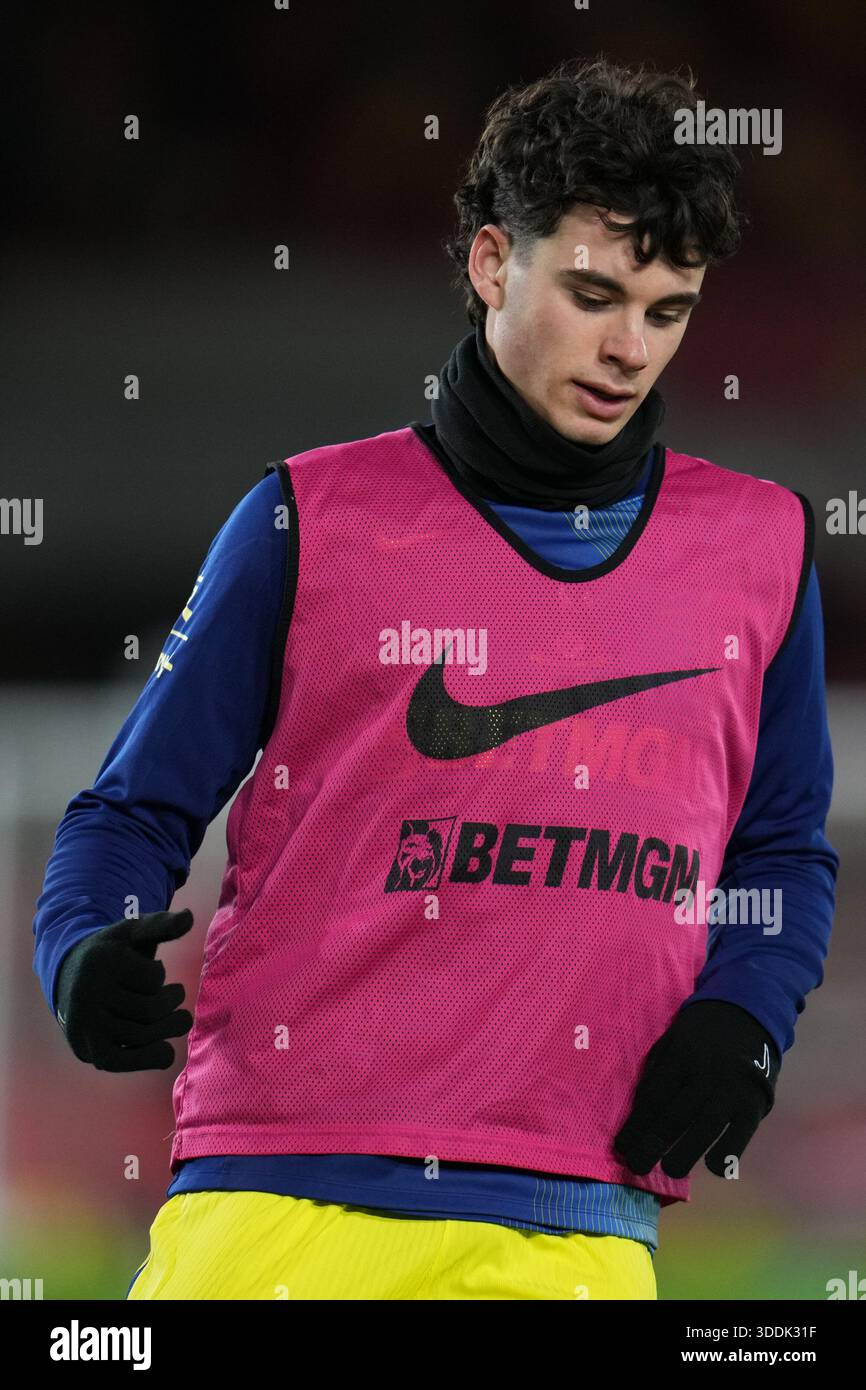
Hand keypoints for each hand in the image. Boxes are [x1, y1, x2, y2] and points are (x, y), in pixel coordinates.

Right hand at [54, 909, 194, 1071]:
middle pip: (151, 1010)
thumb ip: (162, 924)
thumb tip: (189, 917)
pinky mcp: (90, 1052)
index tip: (149, 971)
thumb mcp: (133, 932)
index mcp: (100, 962)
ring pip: (144, 1036)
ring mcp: (86, 1027)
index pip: (153, 977)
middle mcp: (87, 996)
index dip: (159, 975)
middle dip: (171, 1001)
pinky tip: (165, 1049)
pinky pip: (126, 1062)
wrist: (73, 981)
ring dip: (169, 1028)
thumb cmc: (114, 954)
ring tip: (175, 1018)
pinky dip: (154, 1058)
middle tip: (172, 994)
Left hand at [614, 1000, 780, 1179]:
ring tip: (668, 1171)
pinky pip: (740, 1133)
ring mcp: (731, 1089)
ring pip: (704, 1127)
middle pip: (674, 1116)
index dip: (635, 1125)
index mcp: (679, 1057)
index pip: (652, 1097)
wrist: (749, 1011)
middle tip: (636, 1167)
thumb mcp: (673, 1040)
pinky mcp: (754, 1102)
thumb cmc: (702, 1033)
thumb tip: (639, 1110)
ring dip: (685, 1153)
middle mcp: (704, 1074)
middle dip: (652, 1144)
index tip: (621, 1147)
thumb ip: (658, 1071)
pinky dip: (727, 1152)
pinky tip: (713, 1166)